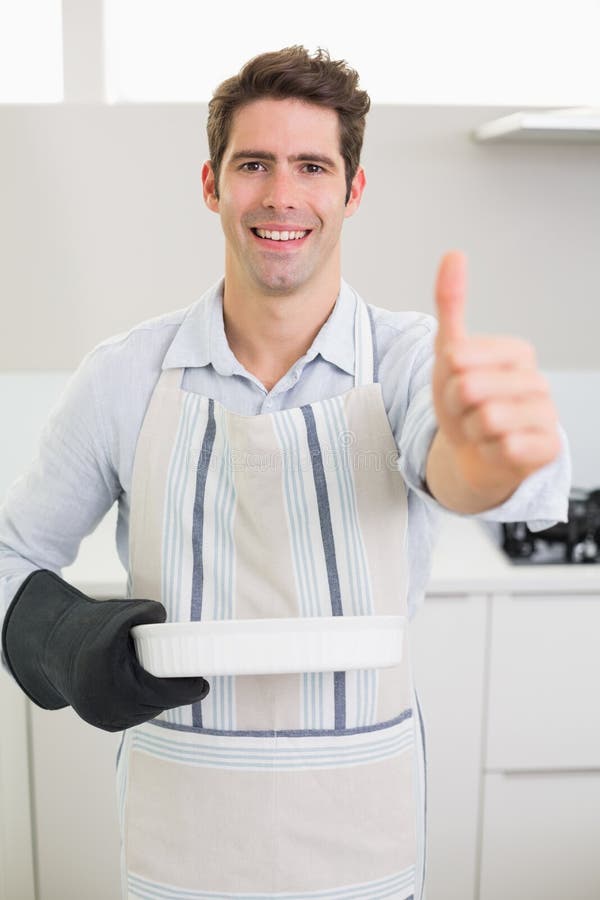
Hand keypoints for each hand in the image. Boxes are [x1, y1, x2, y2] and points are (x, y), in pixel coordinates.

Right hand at [2, 570, 209, 731]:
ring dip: (161, 701)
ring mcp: (99, 714)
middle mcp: (101, 698)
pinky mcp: (99, 721)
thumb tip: (171, 623)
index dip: (187, 689)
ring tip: (175, 685)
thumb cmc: (89, 626)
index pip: (160, 690)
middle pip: (156, 703)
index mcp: (106, 670)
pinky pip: (133, 716)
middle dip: (177, 694)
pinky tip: (153, 693)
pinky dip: (146, 706)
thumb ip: (149, 613)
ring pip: (146, 712)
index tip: (203, 684)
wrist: (52, 645)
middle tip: (195, 683)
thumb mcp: (120, 612)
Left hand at [431, 251, 560, 498]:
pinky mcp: (547, 449)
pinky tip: (496, 450)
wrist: (471, 455)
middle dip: (455, 407)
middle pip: (469, 388)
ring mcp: (546, 416)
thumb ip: (451, 304)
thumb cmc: (463, 404)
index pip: (458, 358)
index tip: (458, 386)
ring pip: (485, 419)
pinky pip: (504, 447)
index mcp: (517, 352)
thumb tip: (453, 254)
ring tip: (480, 430)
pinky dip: (489, 452)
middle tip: (467, 413)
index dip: (445, 378)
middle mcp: (537, 381)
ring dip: (471, 432)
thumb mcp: (449, 353)